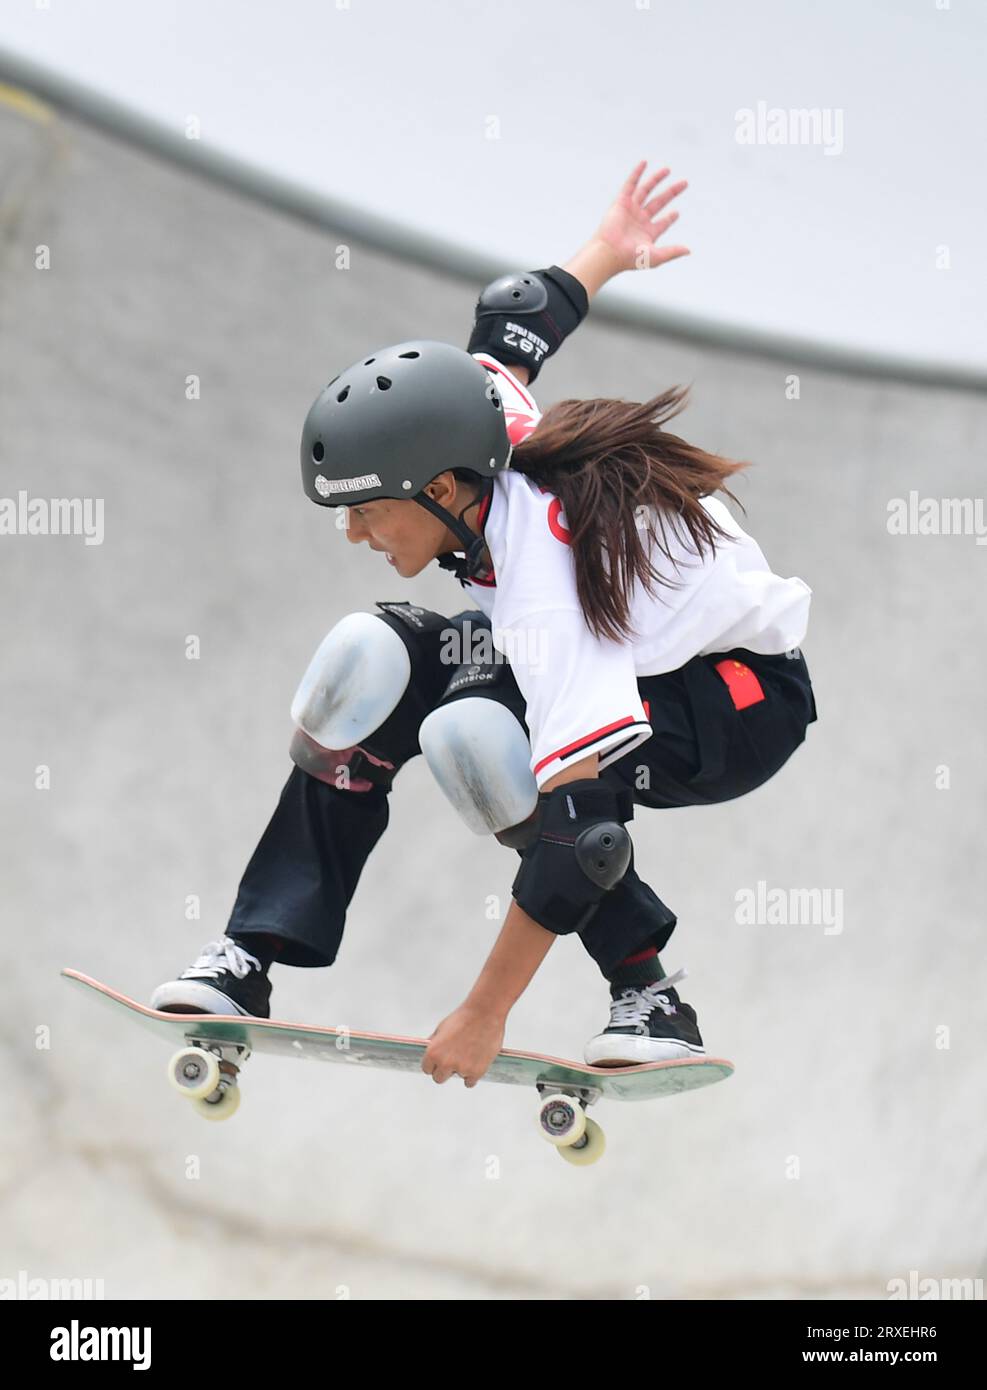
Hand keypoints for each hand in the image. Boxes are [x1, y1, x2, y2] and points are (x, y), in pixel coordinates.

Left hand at [422, 1002, 505, 1087]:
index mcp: (433, 1052)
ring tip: (470, 1052)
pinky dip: (472, 1075)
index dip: (433, 1064)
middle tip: (453, 1060)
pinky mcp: (477, 1072)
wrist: (485, 1012)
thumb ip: (435, 1044)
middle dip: (444, 1071)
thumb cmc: (463, 1017)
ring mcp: (461, 1068)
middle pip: (438, 1078)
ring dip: (461, 1069)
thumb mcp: (441, 1028)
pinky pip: (470, 1082)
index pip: (427, 1069)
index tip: (440, 1061)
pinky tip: (475, 1063)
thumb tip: (430, 1057)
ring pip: (457, 1077)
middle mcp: (445, 1063)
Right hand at [592, 159, 689, 274]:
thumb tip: (688, 250)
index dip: (670, 218)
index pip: (662, 223)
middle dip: (671, 193)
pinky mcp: (621, 202)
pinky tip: (644, 163)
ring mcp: (631, 210)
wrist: (609, 252)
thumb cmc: (630, 258)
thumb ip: (672, 252)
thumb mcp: (655, 256)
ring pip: (646, 191)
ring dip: (656, 180)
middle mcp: (640, 220)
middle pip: (658, 202)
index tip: (676, 213)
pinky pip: (630, 185)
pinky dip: (636, 174)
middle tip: (684, 183)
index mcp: (647, 233)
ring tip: (668, 170)